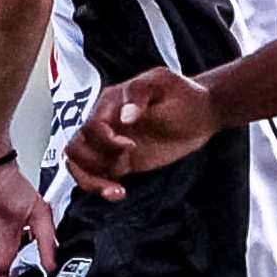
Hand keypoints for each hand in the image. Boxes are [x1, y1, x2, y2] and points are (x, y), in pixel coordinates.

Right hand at [63, 69, 221, 200]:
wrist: (201, 114)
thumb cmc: (182, 95)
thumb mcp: (162, 84)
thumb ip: (139, 94)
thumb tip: (124, 116)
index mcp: (110, 102)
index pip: (89, 126)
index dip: (104, 140)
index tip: (130, 144)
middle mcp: (105, 124)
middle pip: (75, 148)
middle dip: (92, 161)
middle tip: (122, 163)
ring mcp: (112, 145)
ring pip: (80, 166)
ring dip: (92, 181)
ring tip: (118, 190)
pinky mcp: (122, 162)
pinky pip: (98, 177)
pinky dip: (101, 188)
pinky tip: (119, 192)